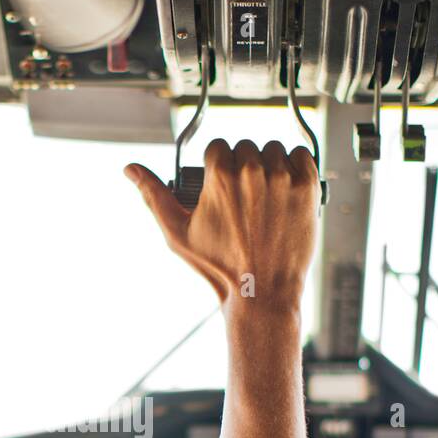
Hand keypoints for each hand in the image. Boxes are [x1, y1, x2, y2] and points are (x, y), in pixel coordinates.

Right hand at [125, 140, 318, 315]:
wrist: (262, 291)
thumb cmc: (219, 267)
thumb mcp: (178, 233)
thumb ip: (154, 195)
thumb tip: (130, 169)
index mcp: (220, 178)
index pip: (218, 147)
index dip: (217, 167)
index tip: (222, 187)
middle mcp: (253, 172)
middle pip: (245, 146)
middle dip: (242, 166)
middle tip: (244, 198)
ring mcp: (283, 178)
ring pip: (273, 149)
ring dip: (269, 164)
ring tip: (265, 195)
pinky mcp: (307, 187)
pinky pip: (301, 155)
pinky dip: (295, 166)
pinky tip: (286, 188)